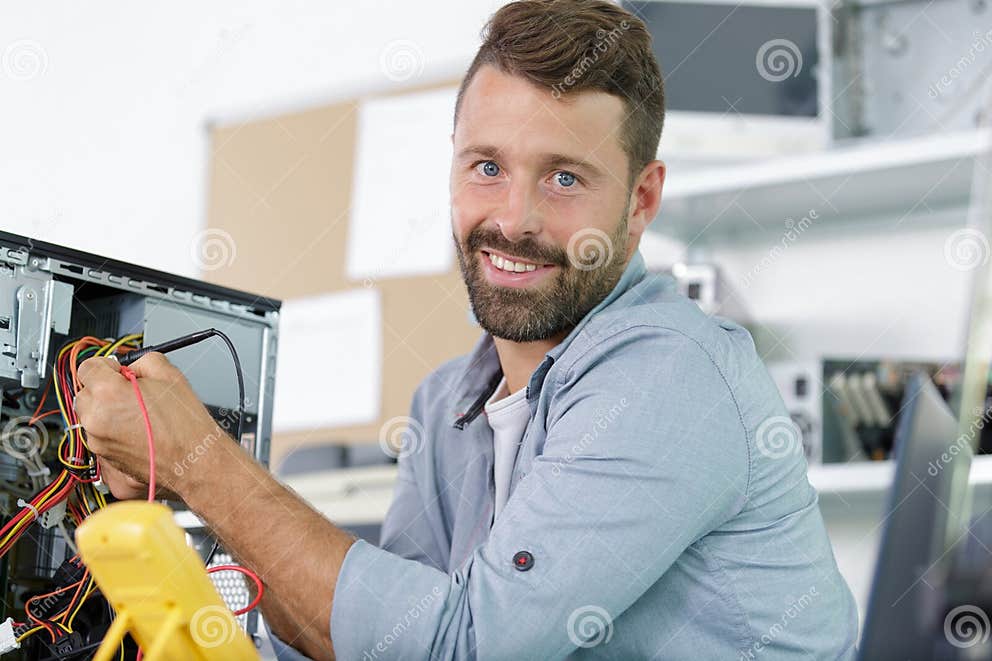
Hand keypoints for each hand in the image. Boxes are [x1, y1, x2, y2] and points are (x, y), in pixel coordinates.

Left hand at [74, 352, 223, 496]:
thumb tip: (132, 366)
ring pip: (91, 418)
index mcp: (108, 393)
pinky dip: (114, 433)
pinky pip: (101, 438)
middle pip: (85, 394)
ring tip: (139, 416)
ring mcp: (98, 442)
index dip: (106, 366)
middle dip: (104, 391)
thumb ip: (143, 362)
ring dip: (107, 413)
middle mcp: (96, 419)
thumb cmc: (186, 424)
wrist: (195, 461)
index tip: (118, 371)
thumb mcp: (170, 375)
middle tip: (131, 394)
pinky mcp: (105, 459)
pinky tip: (138, 433)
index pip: (88, 368)